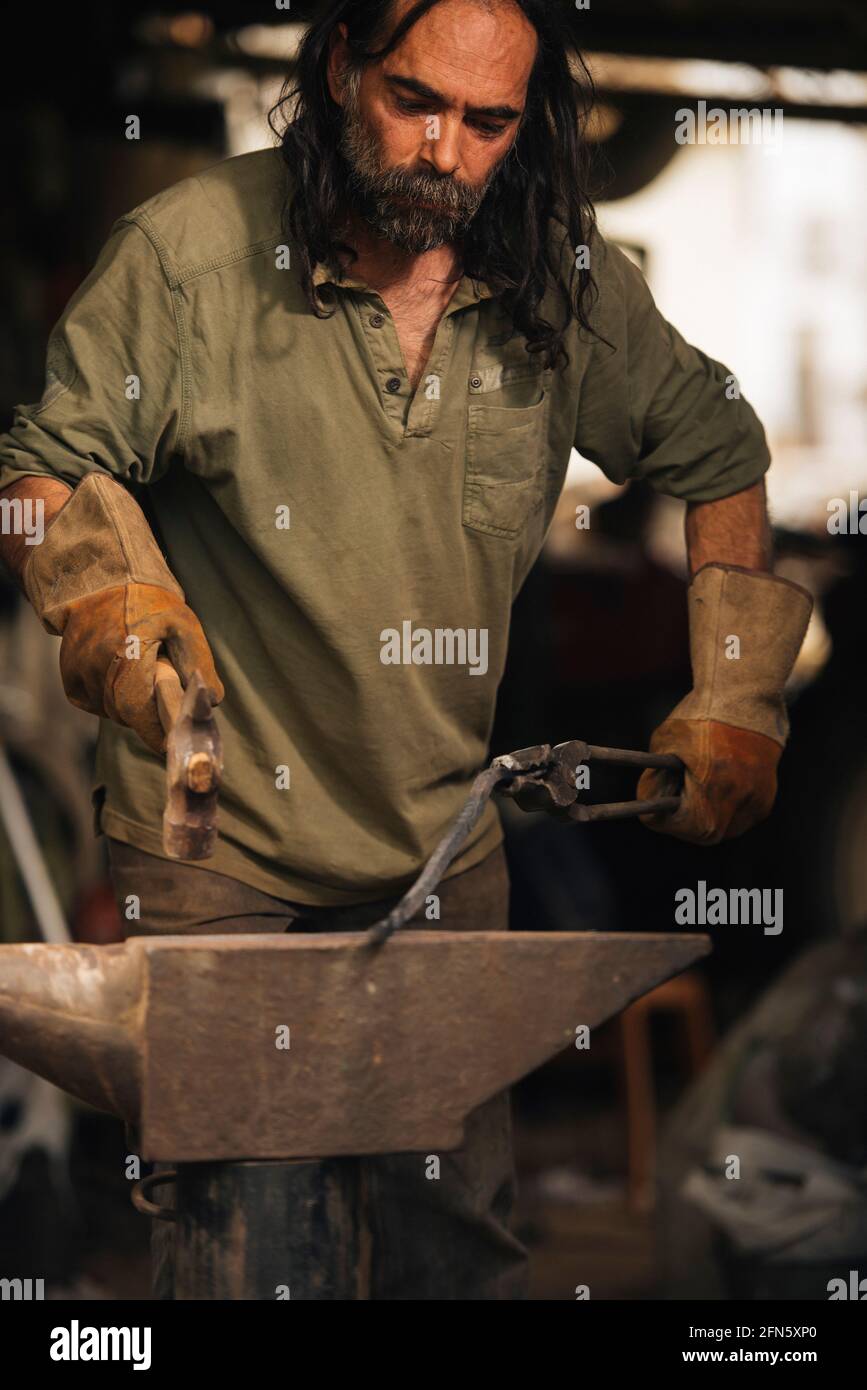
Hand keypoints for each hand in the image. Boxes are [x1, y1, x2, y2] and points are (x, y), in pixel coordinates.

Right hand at [58, 583, 223, 754]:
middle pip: (129, 717)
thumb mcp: (183, 624)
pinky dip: (109, 698)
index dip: (159, 735)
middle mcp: (98, 670)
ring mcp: (80, 675)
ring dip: (130, 704)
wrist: (99, 580)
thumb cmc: (146, 602)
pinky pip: (94, 704)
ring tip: (140, 673)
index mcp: (129, 658)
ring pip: (112, 712)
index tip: (174, 744)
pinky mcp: (69, 678)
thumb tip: (212, 700)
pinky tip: (120, 674)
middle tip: (162, 690)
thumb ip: (198, 663)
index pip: (142, 717)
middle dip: (149, 713)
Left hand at [637, 716, 779, 844]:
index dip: (660, 818)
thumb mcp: (666, 742)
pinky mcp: (767, 796)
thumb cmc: (702, 714)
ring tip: (689, 796)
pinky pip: (740, 817)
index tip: (650, 807)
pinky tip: (712, 790)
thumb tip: (648, 802)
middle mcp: (740, 799)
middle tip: (668, 804)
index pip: (681, 825)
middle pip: (704, 833)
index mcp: (714, 787)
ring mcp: (757, 800)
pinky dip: (723, 810)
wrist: (746, 694)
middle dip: (682, 822)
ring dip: (704, 819)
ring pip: (724, 829)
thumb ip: (655, 778)